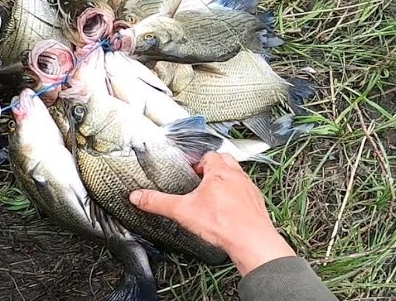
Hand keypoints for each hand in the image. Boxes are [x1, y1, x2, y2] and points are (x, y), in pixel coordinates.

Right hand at [129, 152, 295, 274]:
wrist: (251, 241)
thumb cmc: (223, 223)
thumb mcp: (183, 212)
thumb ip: (159, 202)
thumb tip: (139, 196)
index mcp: (219, 171)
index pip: (208, 155)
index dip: (197, 163)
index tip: (191, 173)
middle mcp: (236, 175)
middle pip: (224, 161)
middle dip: (212, 169)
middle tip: (201, 182)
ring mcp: (249, 188)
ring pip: (236, 175)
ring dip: (226, 181)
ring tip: (214, 196)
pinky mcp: (257, 202)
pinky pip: (246, 192)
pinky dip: (237, 197)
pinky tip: (229, 210)